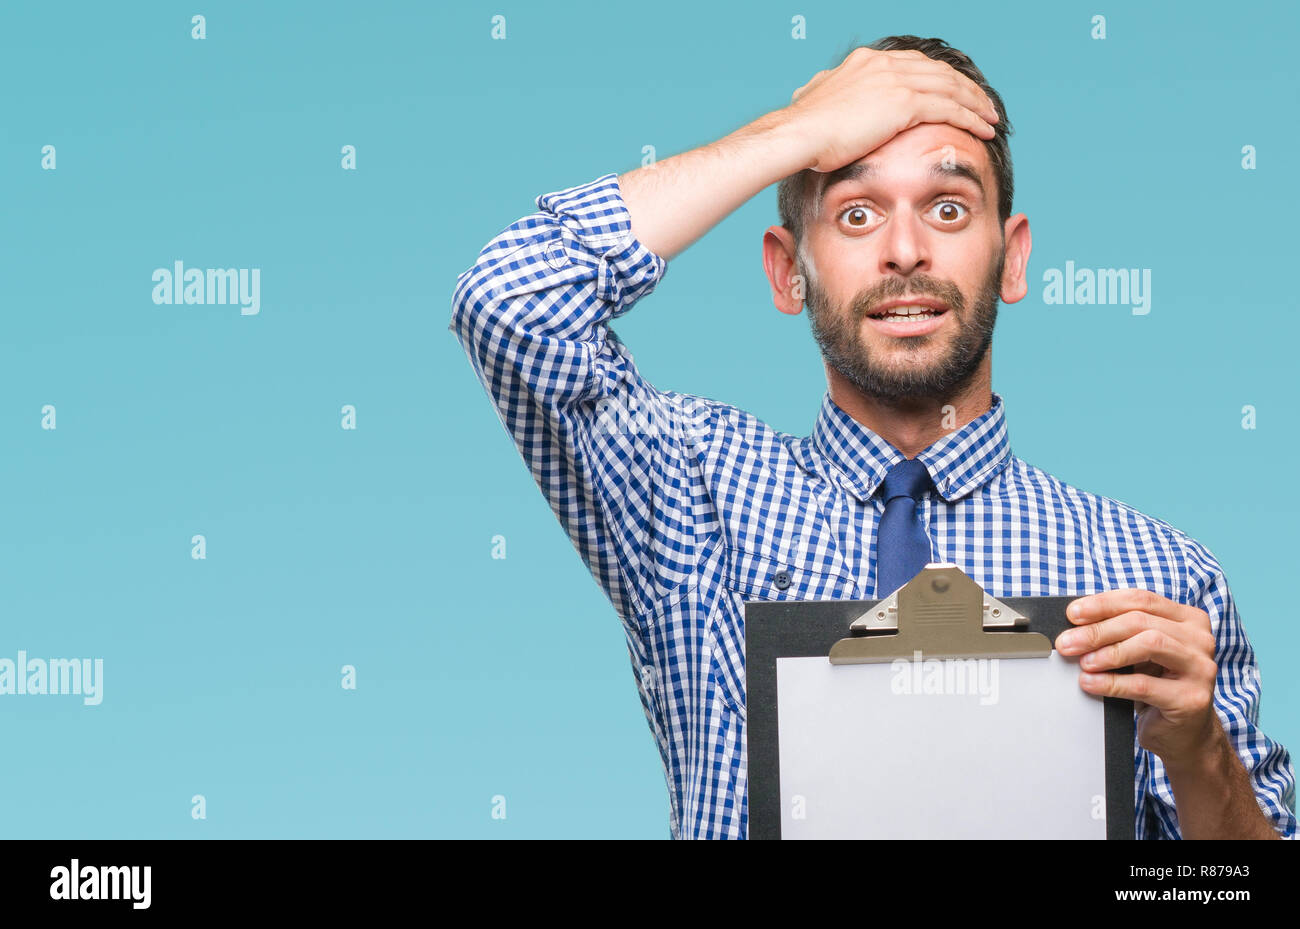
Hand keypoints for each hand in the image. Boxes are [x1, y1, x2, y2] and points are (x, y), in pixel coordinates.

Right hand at [782, 46, 999, 173]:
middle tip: (983, 105)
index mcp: (867, 62)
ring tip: (992, 118)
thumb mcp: (813, 99)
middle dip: (966, 89)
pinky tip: (984, 130)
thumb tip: (816, 89)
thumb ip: (824, 90)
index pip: (916, 65)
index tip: (954, 94)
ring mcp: (896, 81)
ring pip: (951, 88)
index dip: (940, 79)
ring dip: (976, 103)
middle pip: (940, 72)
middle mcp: (885, 65)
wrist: (798, 135)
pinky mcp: (904, 103)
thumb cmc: (801, 129)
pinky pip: (949, 108)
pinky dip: (971, 118)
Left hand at [1054, 589, 1220, 767]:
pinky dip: (1111, 682)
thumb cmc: (1158, 687)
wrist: (1184, 734)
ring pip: (1149, 644)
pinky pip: (1143, 685)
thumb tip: (1075, 626)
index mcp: (1188, 619)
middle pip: (1141, 621)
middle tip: (1067, 642)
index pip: (1141, 600)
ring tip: (1083, 662)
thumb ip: (1120, 634)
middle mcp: (1200, 639)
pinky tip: (1090, 683)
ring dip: (1108, 652)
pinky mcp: (1192, 699)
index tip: (1072, 614)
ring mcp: (1201, 668)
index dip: (1103, 604)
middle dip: (1098, 630)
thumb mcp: (1141, 654)